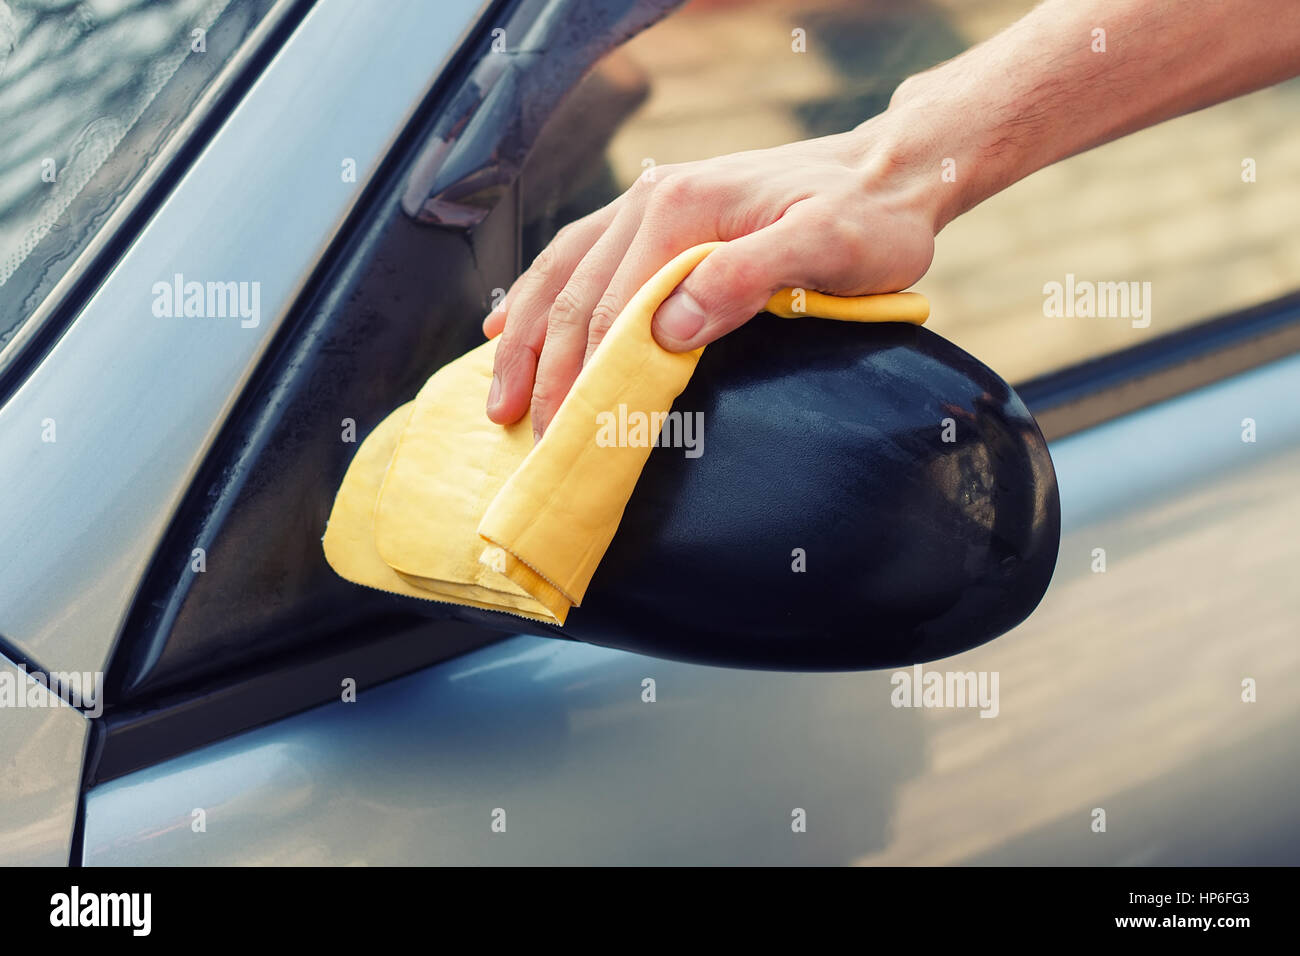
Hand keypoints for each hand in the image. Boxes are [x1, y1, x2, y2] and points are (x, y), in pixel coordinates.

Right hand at [482, 118, 941, 437]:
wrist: (887, 172)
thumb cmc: (867, 218)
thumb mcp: (825, 246)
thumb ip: (745, 279)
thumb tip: (668, 329)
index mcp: (678, 211)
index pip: (609, 311)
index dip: (583, 379)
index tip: (569, 436)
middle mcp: (648, 202)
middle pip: (571, 296)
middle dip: (540, 369)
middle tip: (520, 431)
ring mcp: (646, 206)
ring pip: (560, 275)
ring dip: (523, 338)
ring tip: (501, 396)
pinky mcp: (656, 218)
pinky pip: (578, 258)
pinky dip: (537, 297)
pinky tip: (507, 325)